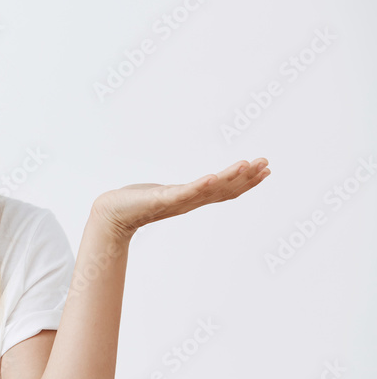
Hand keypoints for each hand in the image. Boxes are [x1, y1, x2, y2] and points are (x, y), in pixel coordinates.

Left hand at [92, 158, 270, 239]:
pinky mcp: (160, 201)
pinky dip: (199, 186)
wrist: (111, 215)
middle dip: (246, 177)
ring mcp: (175, 202)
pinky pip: (183, 193)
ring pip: (209, 190)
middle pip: (224, 190)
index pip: (225, 191)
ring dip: (229, 177)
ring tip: (247, 164)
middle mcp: (188, 202)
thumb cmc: (135, 203)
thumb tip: (192, 185)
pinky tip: (212, 177)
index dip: (246, 181)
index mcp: (191, 199)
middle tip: (266, 164)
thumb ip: (180, 191)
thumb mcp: (165, 194)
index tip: (265, 169)